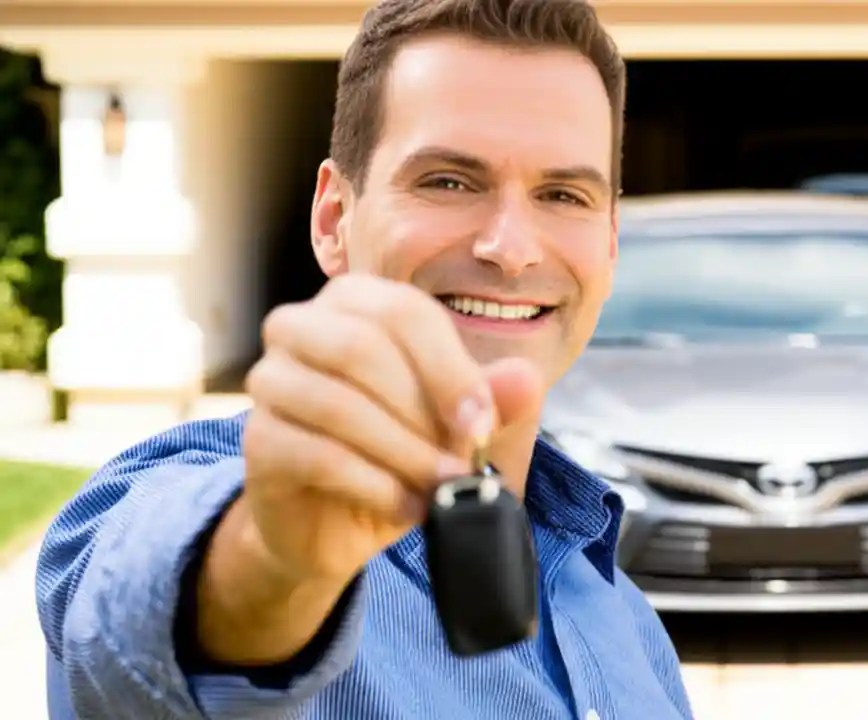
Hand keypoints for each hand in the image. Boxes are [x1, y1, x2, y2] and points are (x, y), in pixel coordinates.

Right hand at [191, 274, 543, 666]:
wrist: (332, 523)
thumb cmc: (396, 452)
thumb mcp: (452, 426)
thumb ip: (490, 399)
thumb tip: (527, 378)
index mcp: (354, 303)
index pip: (403, 312)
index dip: (448, 366)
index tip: (481, 421)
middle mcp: (301, 328)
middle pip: (362, 347)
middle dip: (423, 409)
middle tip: (462, 459)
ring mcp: (271, 382)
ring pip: (338, 404)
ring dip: (403, 451)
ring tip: (441, 487)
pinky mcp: (259, 441)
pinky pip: (318, 455)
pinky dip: (375, 485)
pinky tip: (408, 507)